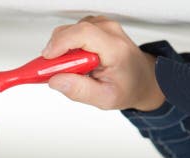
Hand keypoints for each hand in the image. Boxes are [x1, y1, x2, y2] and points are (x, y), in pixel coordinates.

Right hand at [41, 15, 164, 111]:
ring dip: (63, 51)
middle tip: (53, 72)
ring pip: (70, 31)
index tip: (47, 58)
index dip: (60, 44)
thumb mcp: (105, 99)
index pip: (83, 34)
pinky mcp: (96, 26)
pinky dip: (68, 47)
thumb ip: (80, 91)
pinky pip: (73, 32)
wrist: (142, 79)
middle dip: (57, 52)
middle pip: (72, 31)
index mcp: (115, 48)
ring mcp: (103, 26)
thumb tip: (56, 81)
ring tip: (71, 70)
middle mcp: (110, 31)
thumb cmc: (128, 87)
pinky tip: (75, 62)